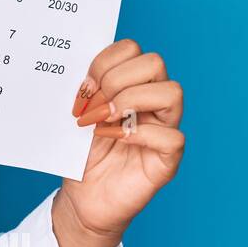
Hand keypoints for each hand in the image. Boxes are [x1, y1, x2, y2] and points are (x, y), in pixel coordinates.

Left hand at [58, 38, 184, 238]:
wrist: (81, 198)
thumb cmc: (80, 154)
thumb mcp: (77, 114)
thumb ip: (84, 89)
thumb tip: (75, 66)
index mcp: (130, 85)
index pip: (131, 49)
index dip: (104, 62)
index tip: (82, 86)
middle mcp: (152, 102)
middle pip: (154, 62)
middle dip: (116, 79)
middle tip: (91, 105)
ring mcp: (164, 128)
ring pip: (172, 92)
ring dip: (130, 101)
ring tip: (101, 120)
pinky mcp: (168, 159)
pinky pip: (172, 136)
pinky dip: (138, 135)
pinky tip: (110, 139)